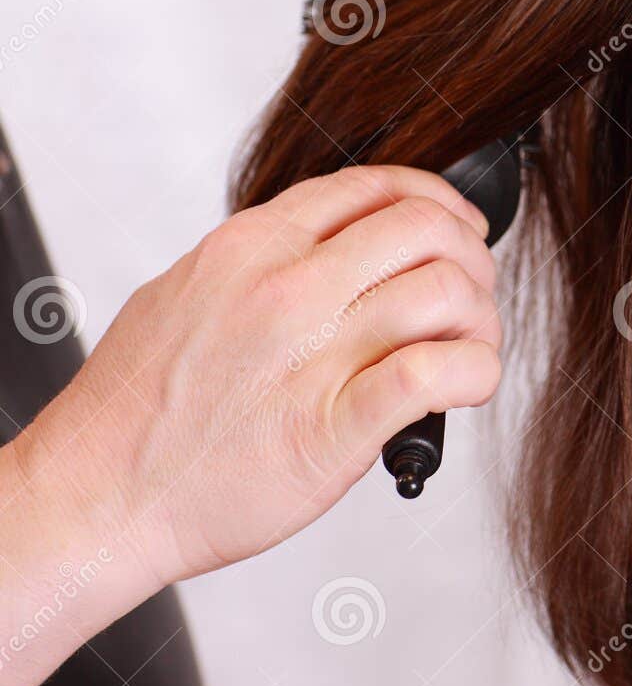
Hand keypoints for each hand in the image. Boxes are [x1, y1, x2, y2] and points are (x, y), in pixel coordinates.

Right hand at [14, 164, 503, 589]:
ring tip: (469, 346)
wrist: (96, 498)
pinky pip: (437, 373)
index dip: (434, 200)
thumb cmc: (134, 413)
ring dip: (481, 317)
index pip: (372, 187)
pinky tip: (465, 387)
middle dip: (471, 254)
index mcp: (251, 247)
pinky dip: (475, 373)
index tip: (454, 226)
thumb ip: (257, 264)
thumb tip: (322, 251)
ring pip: (446, 290)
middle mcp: (287, 287)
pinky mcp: (337, 424)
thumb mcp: (184, 295)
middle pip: (425, 228)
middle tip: (472, 292)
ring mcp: (314, 353)